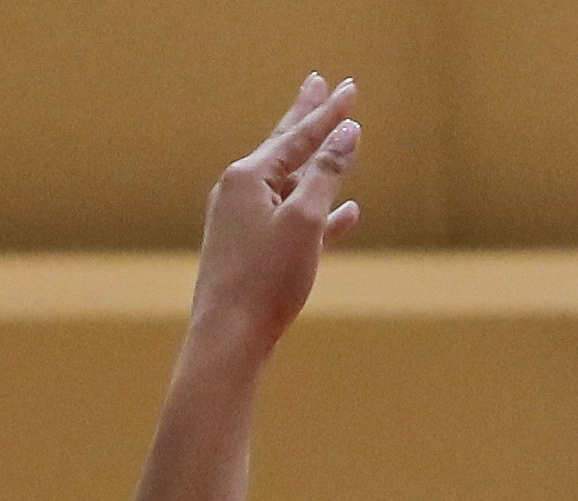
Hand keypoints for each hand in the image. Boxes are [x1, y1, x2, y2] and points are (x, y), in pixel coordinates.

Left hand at [190, 74, 361, 352]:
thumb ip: (326, 173)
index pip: (297, 134)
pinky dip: (319, 214)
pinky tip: (348, 213)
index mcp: (247, 177)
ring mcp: (241, 224)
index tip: (349, 87)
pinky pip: (291, 222)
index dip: (328, 112)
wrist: (228, 339)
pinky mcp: (248, 253)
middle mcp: (238, 194)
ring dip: (317, 166)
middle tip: (318, 84)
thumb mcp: (304, 220)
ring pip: (289, 185)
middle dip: (307, 118)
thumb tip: (346, 133)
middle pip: (284, 147)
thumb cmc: (265, 280)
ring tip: (334, 142)